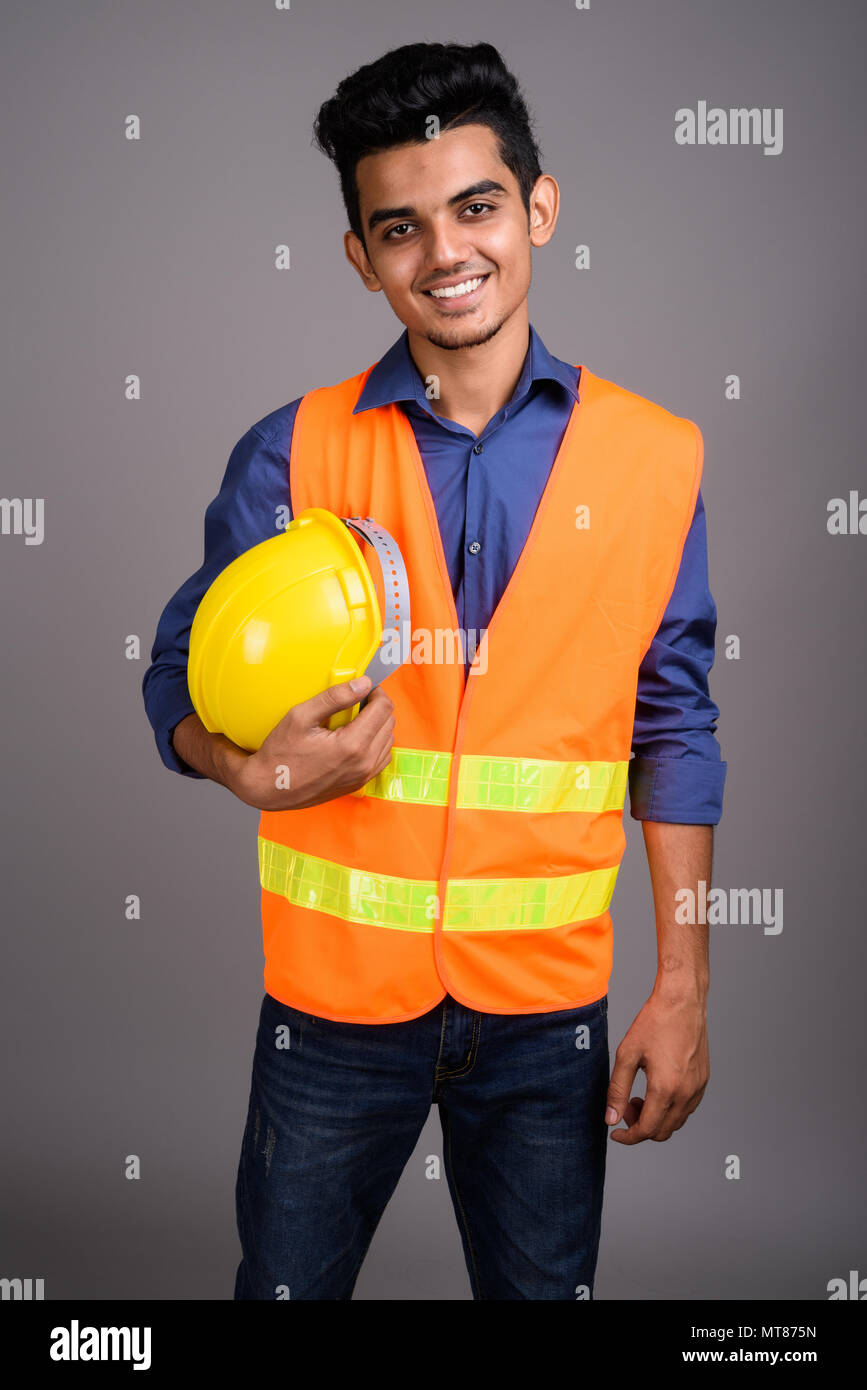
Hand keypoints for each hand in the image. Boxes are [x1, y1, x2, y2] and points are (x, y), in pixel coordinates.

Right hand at [231, 675, 394, 810]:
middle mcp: (363, 763)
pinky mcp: (359, 783)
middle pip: (389, 723)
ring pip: (388, 740)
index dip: (376, 692)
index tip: (364, 687)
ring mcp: (363, 776)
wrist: (270, 788)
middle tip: (357, 700)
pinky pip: (381, 758)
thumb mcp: (301, 716)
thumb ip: (335, 697)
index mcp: (352, 745)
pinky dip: (375, 743)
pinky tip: (356, 737)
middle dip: (377, 706)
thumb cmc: (280, 754)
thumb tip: (363, 683)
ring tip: (355, 718)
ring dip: (378, 725)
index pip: (383, 708)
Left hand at [605, 988, 708, 1143]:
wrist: (682, 1001)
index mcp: (665, 1088)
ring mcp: (698, 1088)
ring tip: (640, 1095)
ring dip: (656, 1119)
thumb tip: (611, 1119)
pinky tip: (658, 1090)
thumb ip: (618, 1090)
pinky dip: (670, 1109)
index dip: (628, 1137)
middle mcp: (686, 1093)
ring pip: (676, 1122)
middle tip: (627, 1106)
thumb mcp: (627, 1054)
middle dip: (641, 1127)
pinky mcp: (703, 1081)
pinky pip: (687, 1109)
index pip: (647, 1130)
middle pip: (663, 1132)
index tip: (615, 1133)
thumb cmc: (654, 1022)